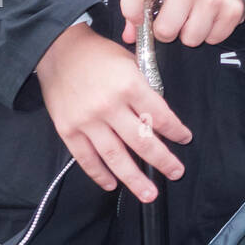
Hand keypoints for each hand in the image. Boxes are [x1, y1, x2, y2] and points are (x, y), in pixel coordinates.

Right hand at [36, 23, 190, 200]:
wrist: (59, 50)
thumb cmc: (99, 55)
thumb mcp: (130, 62)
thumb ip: (145, 88)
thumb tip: (159, 118)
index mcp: (129, 86)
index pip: (159, 115)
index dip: (175, 130)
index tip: (185, 138)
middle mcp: (109, 106)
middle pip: (141, 141)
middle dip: (162, 160)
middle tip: (176, 173)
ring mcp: (87, 121)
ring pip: (115, 156)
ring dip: (134, 179)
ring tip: (149, 194)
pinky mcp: (68, 130)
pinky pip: (86, 158)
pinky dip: (99, 174)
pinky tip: (112, 184)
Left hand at [118, 0, 244, 45]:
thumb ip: (140, 4)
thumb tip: (130, 37)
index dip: (131, 13)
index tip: (138, 19)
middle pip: (165, 31)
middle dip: (167, 30)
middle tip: (175, 17)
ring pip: (190, 39)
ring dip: (190, 33)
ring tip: (194, 16)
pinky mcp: (233, 10)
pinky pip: (212, 39)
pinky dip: (210, 33)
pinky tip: (211, 17)